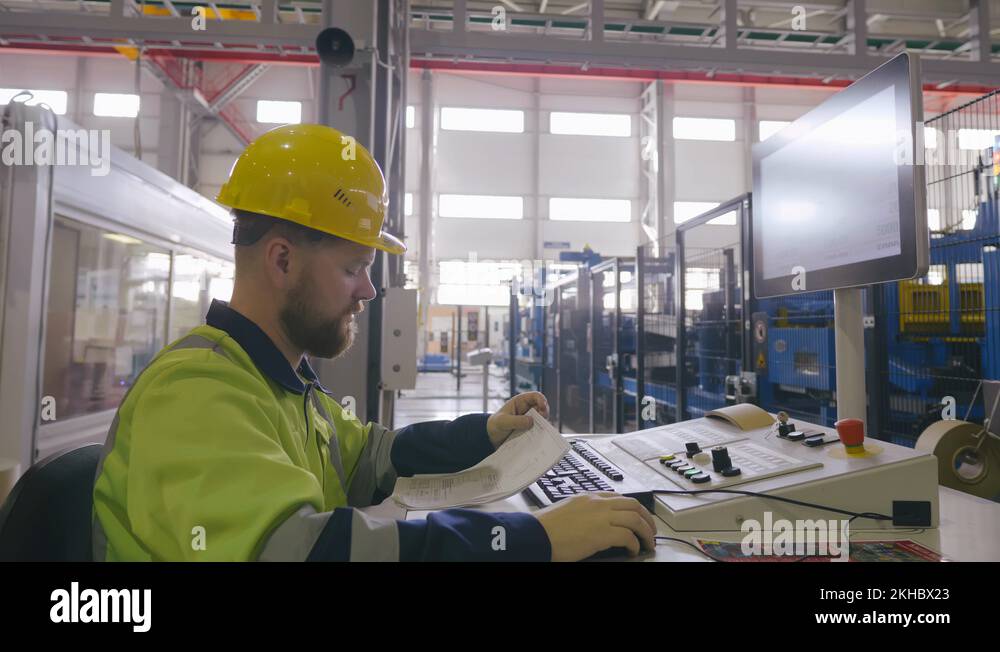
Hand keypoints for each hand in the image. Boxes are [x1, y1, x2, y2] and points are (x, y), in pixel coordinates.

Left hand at [486, 391, 549, 448]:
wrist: (492, 437)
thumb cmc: (495, 425)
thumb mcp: (503, 422)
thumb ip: (516, 421)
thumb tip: (531, 422)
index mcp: (520, 401)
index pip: (536, 396)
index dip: (542, 400)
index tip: (543, 408)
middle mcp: (527, 409)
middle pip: (543, 408)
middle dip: (545, 413)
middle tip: (543, 421)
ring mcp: (529, 420)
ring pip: (542, 420)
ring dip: (542, 424)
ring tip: (539, 431)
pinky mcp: (530, 430)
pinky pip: (538, 430)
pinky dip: (539, 433)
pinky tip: (537, 438)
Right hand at [535, 493, 656, 561]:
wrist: (537, 534)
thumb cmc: (546, 527)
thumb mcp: (567, 510)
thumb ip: (584, 511)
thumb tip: (595, 523)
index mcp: (589, 497)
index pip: (619, 497)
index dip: (633, 508)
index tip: (638, 517)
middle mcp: (598, 503)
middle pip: (633, 505)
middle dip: (647, 518)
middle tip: (650, 530)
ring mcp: (601, 517)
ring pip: (635, 519)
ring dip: (646, 531)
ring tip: (648, 542)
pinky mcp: (602, 533)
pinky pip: (627, 536)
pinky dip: (634, 544)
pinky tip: (633, 550)